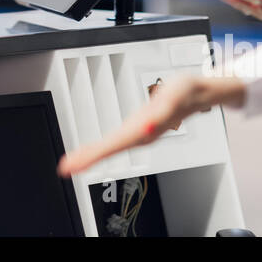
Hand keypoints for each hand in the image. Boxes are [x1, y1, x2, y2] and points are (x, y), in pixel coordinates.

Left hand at [58, 75, 244, 176]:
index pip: (114, 144)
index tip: (77, 162)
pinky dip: (101, 151)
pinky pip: (115, 143)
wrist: (197, 94)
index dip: (94, 154)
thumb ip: (162, 111)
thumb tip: (146, 125)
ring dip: (90, 156)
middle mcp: (140, 135)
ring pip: (110, 148)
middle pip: (109, 150)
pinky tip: (88, 156)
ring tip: (71, 164)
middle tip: (65, 168)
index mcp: (144, 129)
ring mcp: (139, 135)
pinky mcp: (138, 130)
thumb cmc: (184, 93)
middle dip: (87, 159)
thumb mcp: (175, 96)